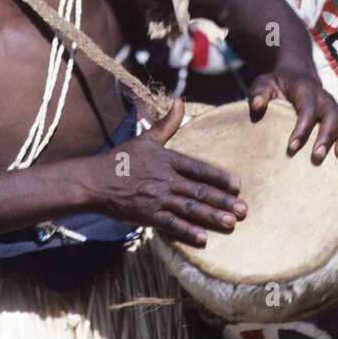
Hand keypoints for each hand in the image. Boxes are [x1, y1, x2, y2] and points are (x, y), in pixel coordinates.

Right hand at [91, 98, 246, 246]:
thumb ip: (168, 123)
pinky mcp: (146, 215)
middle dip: (223, 201)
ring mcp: (156, 198)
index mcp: (167, 159)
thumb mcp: (146, 138)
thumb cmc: (121, 159)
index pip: (198, 168)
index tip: (237, 184)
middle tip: (244, 210)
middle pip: (199, 191)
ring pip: (189, 208)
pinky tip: (203, 238)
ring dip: (211, 216)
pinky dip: (187, 231)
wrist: (93, 181)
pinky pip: (170, 224)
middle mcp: (164, 179)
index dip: (219, 176)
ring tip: (231, 223)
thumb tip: (180, 100)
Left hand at [248, 64, 337, 162]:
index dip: (302, 128)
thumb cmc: (278, 84)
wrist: (297, 74)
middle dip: (326, 137)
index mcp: (305, 90)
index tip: (292, 147)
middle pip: (332, 116)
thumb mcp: (264, 83)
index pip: (307, 108)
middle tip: (317, 156)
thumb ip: (258, 93)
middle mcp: (325, 98)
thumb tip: (257, 107)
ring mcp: (336, 107)